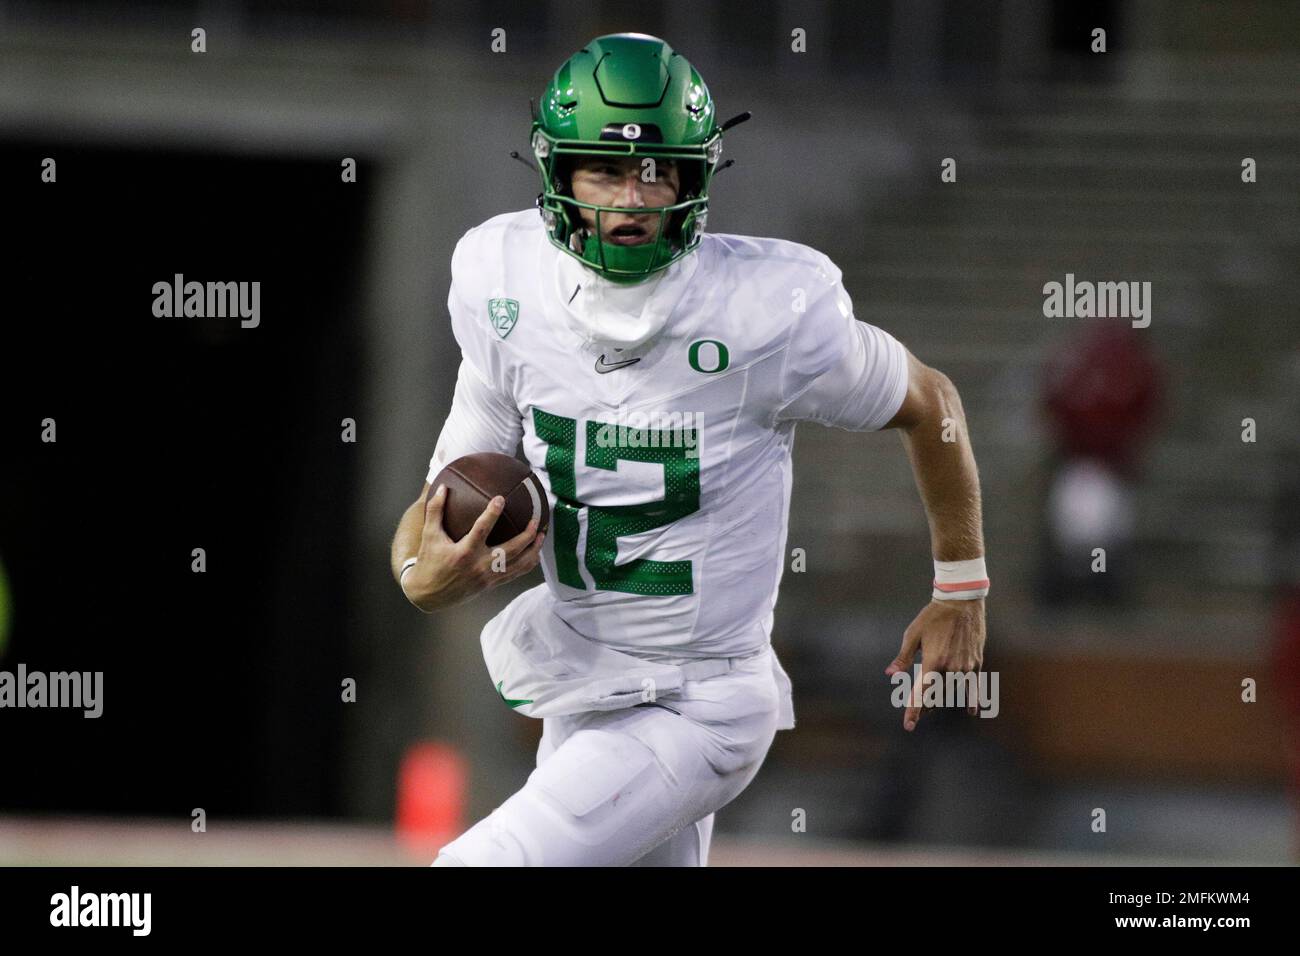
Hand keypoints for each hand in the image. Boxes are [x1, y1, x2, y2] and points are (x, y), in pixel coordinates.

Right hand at [402, 484, 544, 611]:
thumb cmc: (429, 562)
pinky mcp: (492, 584)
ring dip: (533, 549)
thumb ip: (435, 511)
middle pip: (510, 550)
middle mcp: (479, 566)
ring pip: (518, 564)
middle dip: (526, 535)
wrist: (429, 595)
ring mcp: (488, 577)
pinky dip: (528, 563)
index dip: (492, 513)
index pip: (481, 530)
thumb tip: (441, 488)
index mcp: (463, 553)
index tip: (501, 498)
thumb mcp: (429, 536)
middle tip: (535, 520)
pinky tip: (534, 552)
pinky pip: (515, 574)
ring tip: (542, 534)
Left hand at [884, 598, 985, 730]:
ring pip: (952, 692)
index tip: (908, 726)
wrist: (961, 602)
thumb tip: (891, 674)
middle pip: (936, 696)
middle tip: (916, 715)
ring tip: (931, 708)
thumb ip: (903, 657)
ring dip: (941, 701)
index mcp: (933, 661)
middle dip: (924, 707)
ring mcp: (966, 667)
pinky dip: (972, 699)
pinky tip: (972, 711)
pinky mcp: (977, 663)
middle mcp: (951, 668)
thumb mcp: (913, 634)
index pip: (921, 693)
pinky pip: (974, 686)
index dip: (913, 711)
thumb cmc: (933, 616)